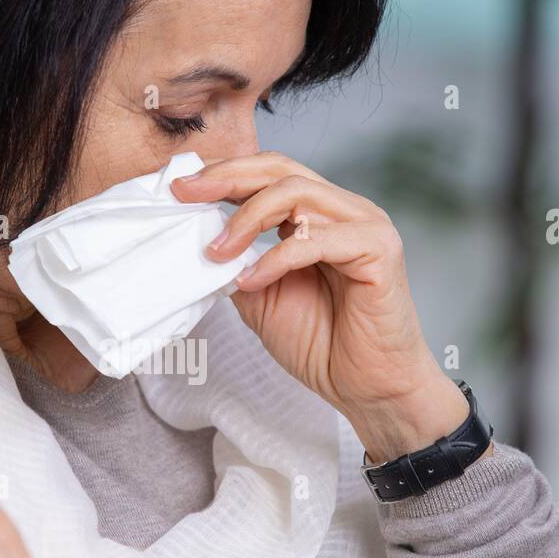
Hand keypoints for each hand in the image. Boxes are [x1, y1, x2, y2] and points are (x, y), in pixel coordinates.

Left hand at [173, 153, 475, 464]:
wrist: (366, 387)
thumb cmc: (323, 344)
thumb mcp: (260, 298)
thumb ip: (237, 262)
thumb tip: (198, 238)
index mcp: (320, 216)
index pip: (269, 175)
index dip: (224, 175)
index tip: (179, 190)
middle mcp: (345, 211)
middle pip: (281, 169)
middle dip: (228, 178)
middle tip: (186, 195)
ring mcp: (366, 225)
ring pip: (296, 194)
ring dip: (246, 220)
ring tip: (217, 254)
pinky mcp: (378, 249)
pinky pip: (315, 239)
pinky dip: (275, 258)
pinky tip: (251, 280)